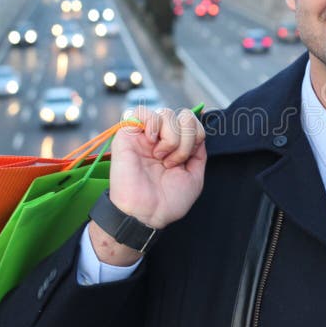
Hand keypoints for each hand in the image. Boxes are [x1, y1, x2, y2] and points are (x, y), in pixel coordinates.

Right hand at [89, 106, 205, 264]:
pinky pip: (140, 112)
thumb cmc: (169, 201)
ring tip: (161, 157)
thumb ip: (198, 152)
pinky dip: (152, 123)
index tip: (189, 157)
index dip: (197, 134)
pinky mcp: (127, 135)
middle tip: (174, 161)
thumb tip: (198, 129)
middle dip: (186, 139)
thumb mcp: (194, 176)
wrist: (146, 214)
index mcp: (177, 147)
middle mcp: (162, 139)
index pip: (192, 122)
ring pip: (166, 113)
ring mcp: (145, 136)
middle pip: (183, 116)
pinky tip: (151, 140)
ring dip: (171, 137)